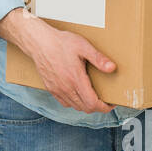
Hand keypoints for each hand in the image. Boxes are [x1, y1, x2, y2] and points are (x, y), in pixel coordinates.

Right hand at [0, 9, 115, 112]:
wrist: (39, 42)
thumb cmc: (61, 42)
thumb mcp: (83, 46)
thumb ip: (98, 58)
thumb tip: (112, 68)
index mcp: (75, 79)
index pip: (92, 104)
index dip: (104, 107)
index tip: (110, 103)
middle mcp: (65, 88)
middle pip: (85, 108)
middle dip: (98, 106)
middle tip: (104, 99)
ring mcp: (57, 89)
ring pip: (75, 106)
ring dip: (86, 105)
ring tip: (92, 96)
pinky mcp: (50, 88)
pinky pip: (64, 102)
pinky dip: (74, 102)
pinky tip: (77, 93)